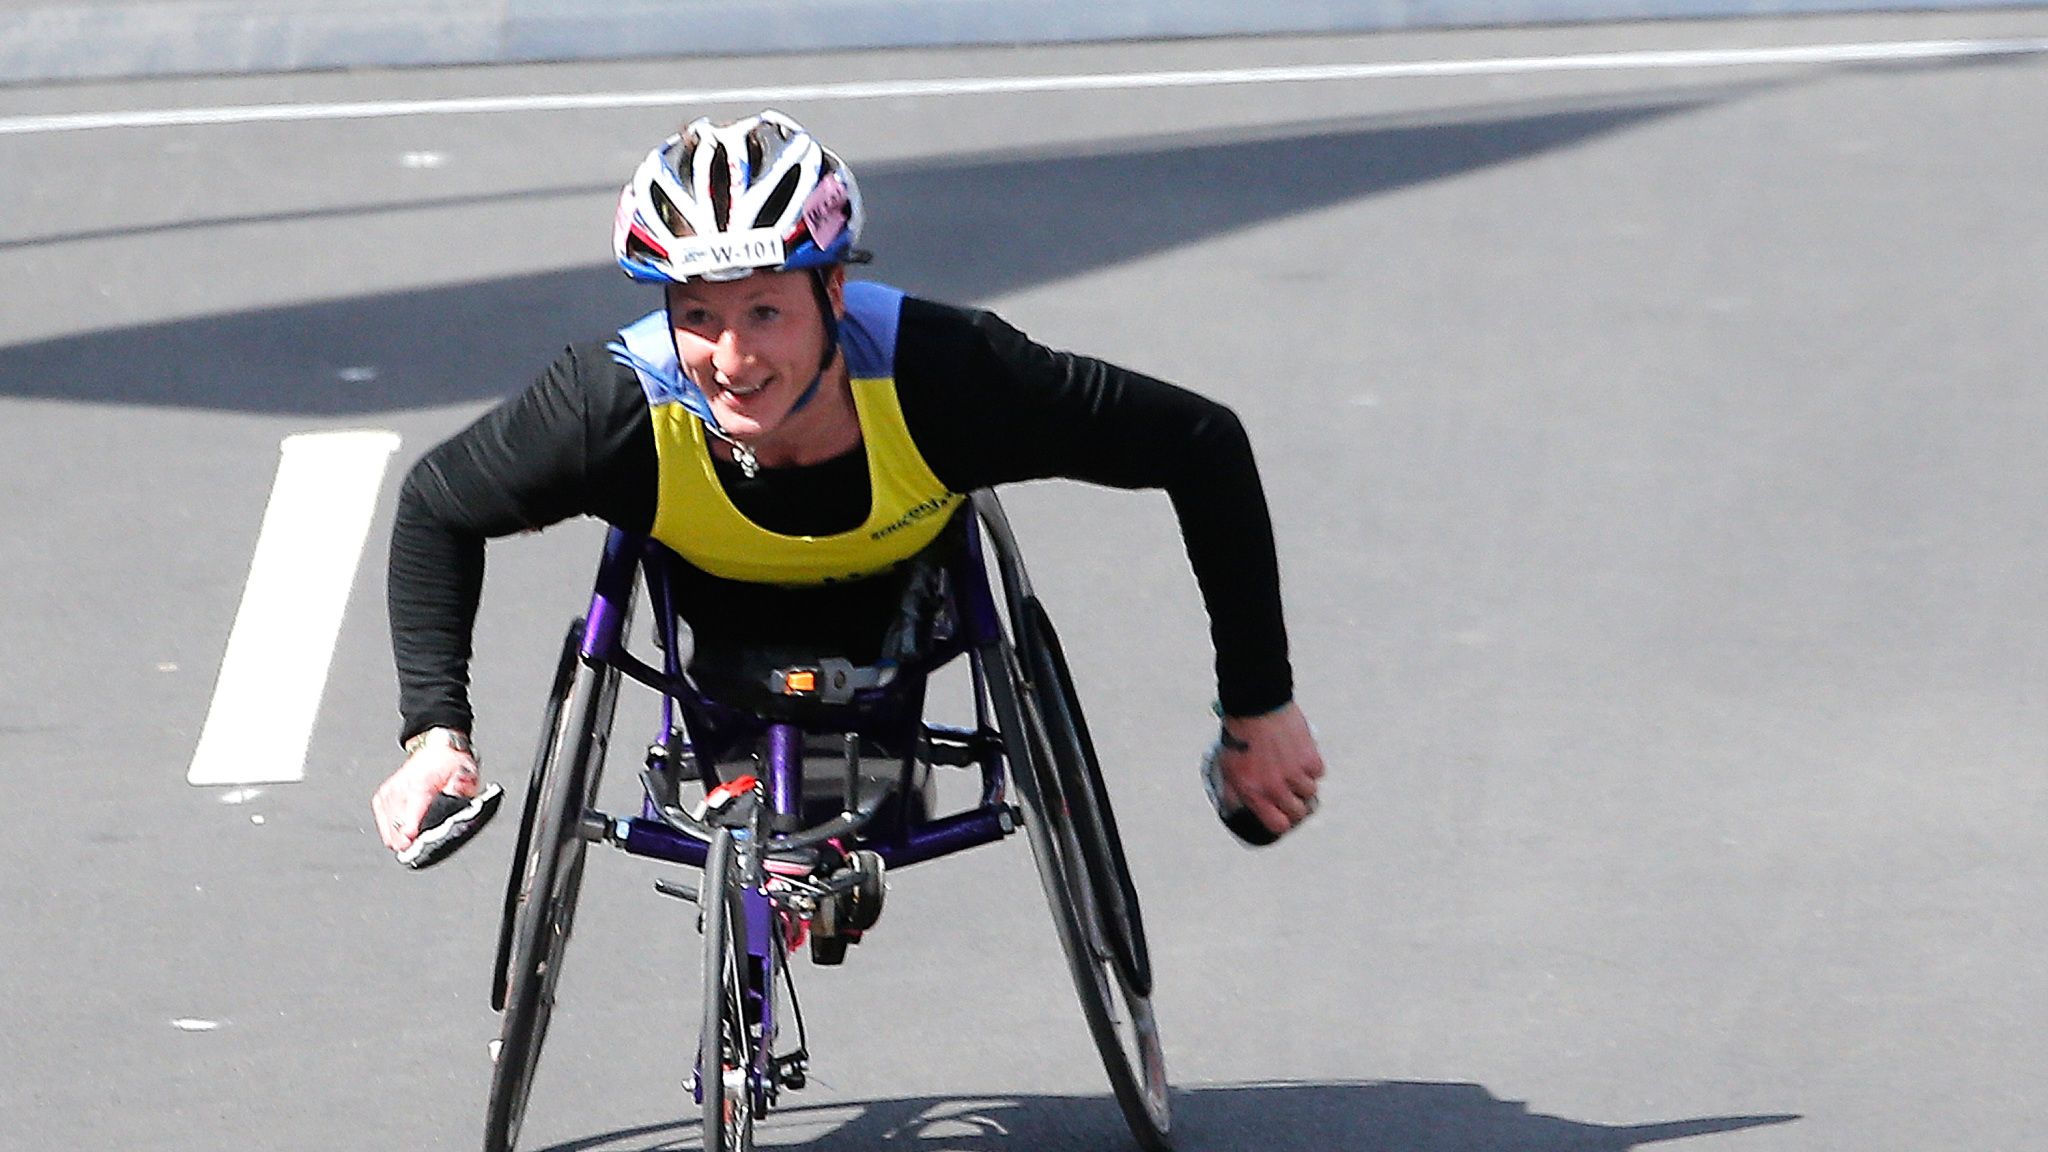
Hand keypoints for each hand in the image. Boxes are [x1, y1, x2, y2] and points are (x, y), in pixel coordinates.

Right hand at [372, 734, 480, 852]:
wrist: (437, 749)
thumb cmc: (451, 764)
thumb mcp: (466, 774)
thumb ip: (460, 791)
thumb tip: (455, 805)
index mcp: (421, 784)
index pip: (411, 809)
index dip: (410, 828)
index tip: (410, 839)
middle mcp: (399, 788)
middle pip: (397, 826)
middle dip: (412, 840)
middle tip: (427, 843)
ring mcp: (388, 794)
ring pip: (390, 830)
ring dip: (404, 836)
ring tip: (421, 833)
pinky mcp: (381, 799)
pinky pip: (385, 826)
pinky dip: (396, 830)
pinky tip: (410, 827)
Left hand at [1217, 702, 1324, 838]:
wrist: (1256, 706)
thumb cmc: (1238, 736)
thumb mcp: (1227, 767)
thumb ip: (1232, 792)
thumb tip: (1232, 810)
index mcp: (1254, 792)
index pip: (1277, 824)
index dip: (1282, 822)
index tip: (1282, 815)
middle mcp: (1275, 787)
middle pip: (1298, 812)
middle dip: (1296, 805)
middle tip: (1292, 794)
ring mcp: (1294, 773)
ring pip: (1310, 792)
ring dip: (1304, 783)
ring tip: (1294, 770)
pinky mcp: (1309, 758)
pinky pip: (1318, 772)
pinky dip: (1312, 766)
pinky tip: (1300, 755)